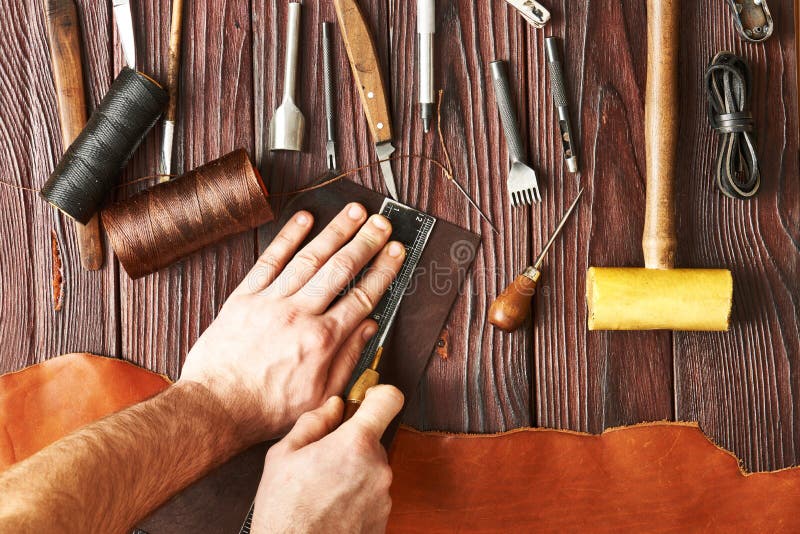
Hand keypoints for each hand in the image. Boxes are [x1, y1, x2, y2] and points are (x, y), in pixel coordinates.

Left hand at [179, 204, 404, 443]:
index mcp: (322, 340)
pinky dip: (288, 237)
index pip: (362, 296)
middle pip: (340, 270)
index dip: (383, 271)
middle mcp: (299, 315)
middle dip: (365, 242)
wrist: (215, 407)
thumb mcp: (320, 394)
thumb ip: (348, 358)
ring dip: (335, 231)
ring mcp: (270, 302)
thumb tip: (368, 329)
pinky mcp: (244, 297)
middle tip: (382, 223)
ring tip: (354, 212)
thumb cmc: (265, 407)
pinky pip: (270, 260)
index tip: (395, 252)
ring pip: (309, 258)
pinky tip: (304, 219)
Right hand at [253, 385, 403, 533]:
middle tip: (321, 462)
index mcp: (355, 444)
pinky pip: (372, 494)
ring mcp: (383, 496)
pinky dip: (355, 496)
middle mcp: (378, 468)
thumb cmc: (284, 513)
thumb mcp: (283, 456)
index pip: (389, 399)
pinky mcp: (384, 518)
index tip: (368, 397)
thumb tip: (334, 406)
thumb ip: (313, 422)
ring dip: (352, 473)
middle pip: (373, 440)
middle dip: (350, 445)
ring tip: (321, 491)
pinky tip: (330, 508)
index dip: (379, 393)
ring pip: (371, 469)